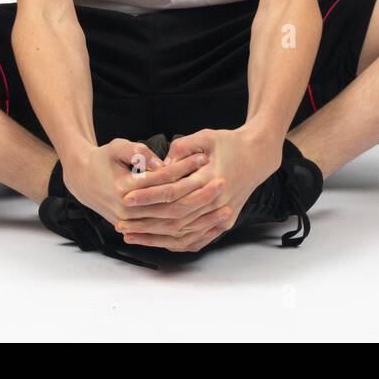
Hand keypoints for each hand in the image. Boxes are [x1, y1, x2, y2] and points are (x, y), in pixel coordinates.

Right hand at [60, 138, 209, 229]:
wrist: (84, 181)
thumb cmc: (103, 160)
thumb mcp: (116, 147)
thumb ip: (137, 152)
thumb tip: (161, 163)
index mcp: (124, 191)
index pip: (162, 182)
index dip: (184, 169)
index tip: (203, 158)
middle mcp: (130, 213)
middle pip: (172, 209)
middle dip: (199, 197)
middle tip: (221, 182)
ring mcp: (135, 225)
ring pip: (174, 227)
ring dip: (200, 219)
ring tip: (224, 207)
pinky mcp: (141, 231)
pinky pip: (170, 238)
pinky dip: (191, 233)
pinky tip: (210, 226)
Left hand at [113, 127, 282, 253]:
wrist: (259, 156)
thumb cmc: (230, 143)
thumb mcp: (207, 136)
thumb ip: (184, 146)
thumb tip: (162, 162)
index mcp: (211, 178)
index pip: (173, 191)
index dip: (148, 195)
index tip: (126, 197)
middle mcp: (217, 201)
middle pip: (175, 217)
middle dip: (145, 222)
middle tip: (120, 222)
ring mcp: (222, 215)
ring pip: (184, 233)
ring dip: (155, 237)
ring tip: (130, 236)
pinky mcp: (224, 223)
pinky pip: (197, 239)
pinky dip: (175, 243)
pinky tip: (155, 243)